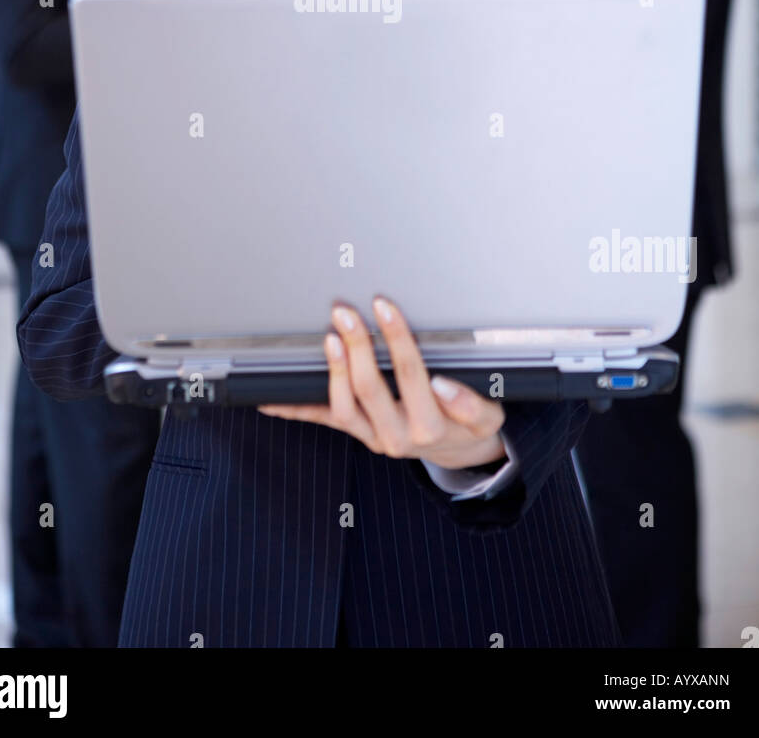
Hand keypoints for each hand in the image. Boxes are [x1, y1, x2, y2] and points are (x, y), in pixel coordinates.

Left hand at [257, 298, 505, 471]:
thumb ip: (471, 404)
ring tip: (329, 338)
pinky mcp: (357, 434)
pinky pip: (323, 420)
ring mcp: (373, 437)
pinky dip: (295, 408)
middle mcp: (398, 436)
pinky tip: (270, 397)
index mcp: (430, 426)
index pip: (410, 373)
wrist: (460, 451)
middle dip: (357, 346)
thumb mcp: (488, 415)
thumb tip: (443, 386)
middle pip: (370, 388)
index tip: (384, 307)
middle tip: (346, 312)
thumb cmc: (472, 422)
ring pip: (343, 408)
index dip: (396, 338)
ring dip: (333, 370)